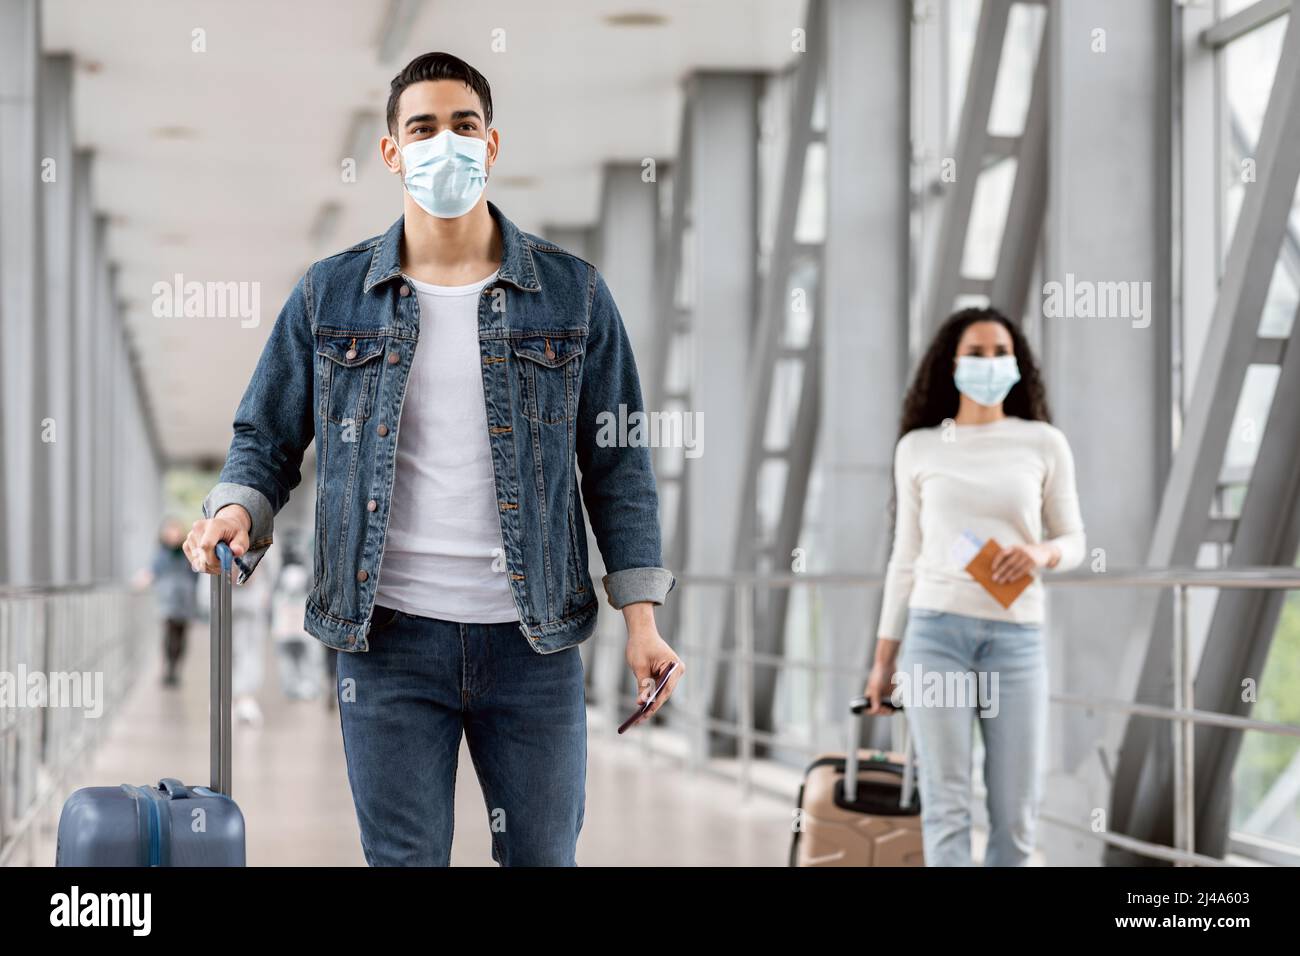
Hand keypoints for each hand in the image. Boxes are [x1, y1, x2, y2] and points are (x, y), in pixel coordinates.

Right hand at [183, 505, 251, 575]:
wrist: (226, 526)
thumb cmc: (234, 532)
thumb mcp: (243, 537)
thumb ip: (240, 545)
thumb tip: (237, 550)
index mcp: (213, 524)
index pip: (206, 545)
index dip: (213, 559)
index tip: (223, 562)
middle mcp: (198, 528)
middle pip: (201, 556)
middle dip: (214, 564)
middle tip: (224, 562)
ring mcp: (190, 536)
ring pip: (197, 562)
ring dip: (209, 566)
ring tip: (219, 559)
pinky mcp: (187, 544)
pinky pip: (193, 562)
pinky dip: (203, 565)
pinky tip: (211, 559)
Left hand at [623, 604, 682, 725]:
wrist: (641, 632)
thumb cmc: (640, 645)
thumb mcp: (639, 667)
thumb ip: (642, 685)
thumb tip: (641, 703)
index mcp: (674, 666)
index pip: (666, 689)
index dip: (655, 703)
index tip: (645, 714)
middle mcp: (677, 670)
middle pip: (664, 693)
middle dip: (651, 707)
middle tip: (638, 721)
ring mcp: (672, 673)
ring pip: (661, 693)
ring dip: (650, 704)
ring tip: (637, 719)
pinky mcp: (666, 675)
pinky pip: (658, 689)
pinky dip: (650, 697)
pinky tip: (640, 707)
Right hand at [864, 661, 896, 715]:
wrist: (887, 664)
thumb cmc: (878, 675)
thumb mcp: (876, 688)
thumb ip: (875, 700)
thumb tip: (875, 711)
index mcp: (869, 696)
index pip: (869, 709)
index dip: (874, 712)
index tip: (881, 710)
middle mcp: (875, 697)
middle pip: (879, 710)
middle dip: (884, 712)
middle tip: (889, 710)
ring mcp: (883, 695)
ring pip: (887, 708)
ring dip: (890, 710)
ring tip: (894, 709)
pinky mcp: (891, 693)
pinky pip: (894, 702)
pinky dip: (896, 704)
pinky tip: (898, 705)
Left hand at [990, 542, 1056, 582]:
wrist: (1045, 551)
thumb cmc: (1027, 553)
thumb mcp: (1019, 551)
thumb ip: (1011, 557)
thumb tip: (999, 570)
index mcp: (1014, 547)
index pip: (1002, 553)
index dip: (997, 560)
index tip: (992, 568)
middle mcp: (1020, 550)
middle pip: (1008, 562)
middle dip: (1000, 571)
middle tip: (994, 578)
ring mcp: (1027, 556)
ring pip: (1015, 568)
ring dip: (1006, 575)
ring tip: (1000, 581)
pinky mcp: (1033, 562)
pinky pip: (1022, 570)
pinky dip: (1016, 576)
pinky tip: (1010, 580)